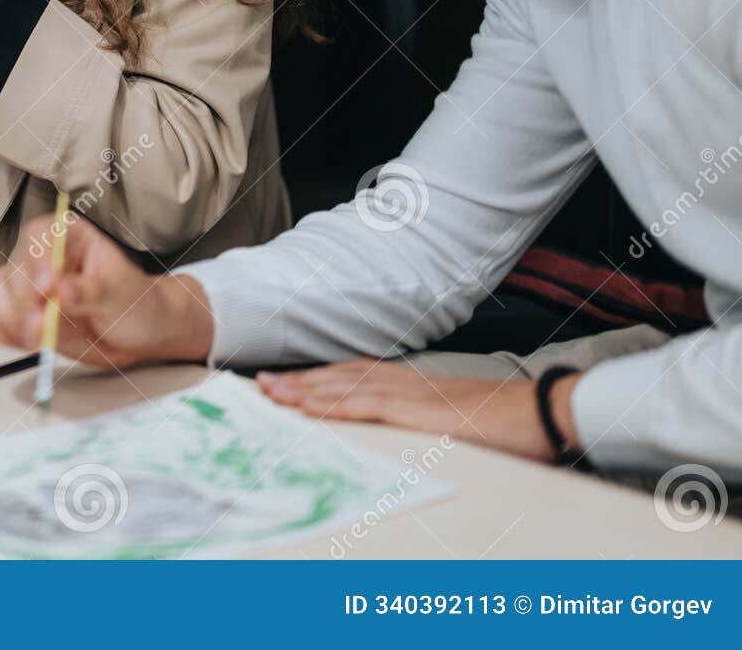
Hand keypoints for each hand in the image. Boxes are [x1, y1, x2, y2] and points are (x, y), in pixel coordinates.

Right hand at [0, 211, 216, 367]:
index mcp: (70, 236)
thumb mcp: (122, 293)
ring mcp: (29, 285)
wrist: (138, 334)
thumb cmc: (136, 303)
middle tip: (42, 326)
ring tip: (35, 339)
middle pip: (14, 267)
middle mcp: (44, 257)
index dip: (37, 260)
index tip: (46, 288)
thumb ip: (90, 291)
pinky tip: (23, 342)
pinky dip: (0, 331)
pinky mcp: (22, 312)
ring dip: (7, 318)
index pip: (40, 235)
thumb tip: (61, 289)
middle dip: (23, 301)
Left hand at [255, 361, 581, 463]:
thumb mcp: (457, 423)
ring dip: (304, 390)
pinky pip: (368, 406)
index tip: (286, 383)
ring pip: (346, 388)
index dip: (318, 380)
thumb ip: (428, 421)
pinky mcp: (421, 412)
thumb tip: (412, 431)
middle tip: (260, 384)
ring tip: (270, 393)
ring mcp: (413, 395)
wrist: (547, 414)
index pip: (354, 378)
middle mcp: (407, 384)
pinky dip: (333, 404)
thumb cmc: (509, 423)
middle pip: (341, 377)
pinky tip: (308, 406)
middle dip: (299, 381)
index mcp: (414, 386)